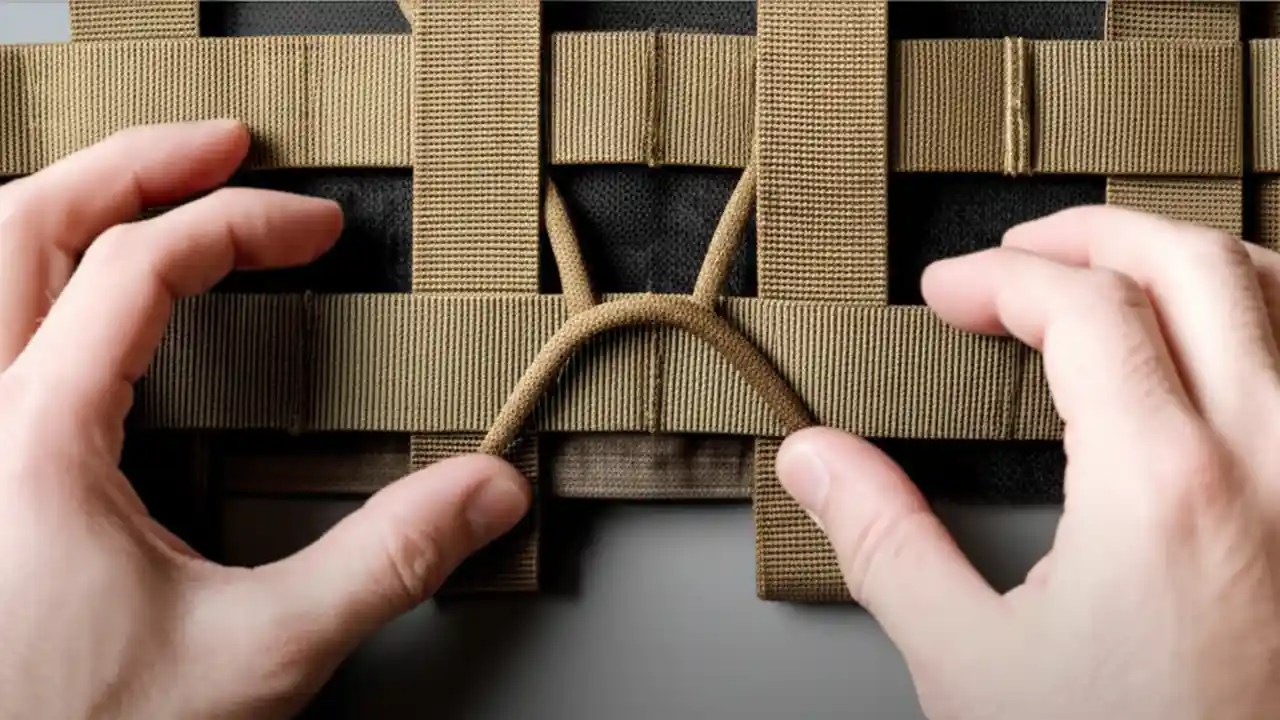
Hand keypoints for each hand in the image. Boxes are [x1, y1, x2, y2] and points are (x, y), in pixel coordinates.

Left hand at [0, 121, 529, 717]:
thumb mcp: (259, 652)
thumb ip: (385, 563)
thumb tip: (485, 492)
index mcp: (35, 439)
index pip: (140, 267)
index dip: (242, 224)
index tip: (315, 230)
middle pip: (28, 220)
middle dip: (137, 163)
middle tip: (224, 144)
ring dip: (67, 200)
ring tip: (145, 184)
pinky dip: (28, 271)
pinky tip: (67, 296)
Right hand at [779, 207, 1279, 718]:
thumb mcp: (972, 665)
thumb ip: (884, 542)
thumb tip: (814, 461)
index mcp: (1167, 485)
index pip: (1082, 306)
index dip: (997, 278)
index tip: (947, 294)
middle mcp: (1276, 457)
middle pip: (1191, 261)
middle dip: (1090, 231)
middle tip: (1019, 248)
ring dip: (1187, 254)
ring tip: (1117, 264)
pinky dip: (1270, 311)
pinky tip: (1229, 334)